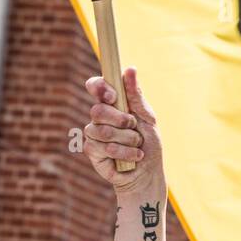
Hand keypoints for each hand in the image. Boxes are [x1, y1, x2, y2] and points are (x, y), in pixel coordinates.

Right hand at [82, 69, 162, 192]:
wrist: (148, 172)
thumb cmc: (148, 143)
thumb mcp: (147, 118)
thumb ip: (136, 96)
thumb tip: (130, 69)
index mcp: (112, 104)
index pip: (95, 86)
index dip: (99, 88)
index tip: (112, 96)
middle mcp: (99, 117)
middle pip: (97, 110)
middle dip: (122, 120)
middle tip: (134, 127)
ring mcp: (93, 134)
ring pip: (103, 131)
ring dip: (127, 140)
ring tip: (136, 146)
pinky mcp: (92, 152)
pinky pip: (104, 148)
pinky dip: (124, 153)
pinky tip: (132, 158)